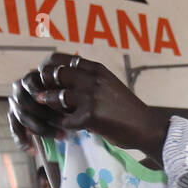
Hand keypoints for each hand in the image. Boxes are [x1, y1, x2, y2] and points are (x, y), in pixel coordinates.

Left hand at [9, 53, 169, 155]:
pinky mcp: (90, 116)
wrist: (146, 128)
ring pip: (56, 96)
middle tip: (42, 98)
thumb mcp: (109, 85)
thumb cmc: (127, 109)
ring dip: (49, 106)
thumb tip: (63, 79)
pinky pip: (64, 120)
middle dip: (43, 86)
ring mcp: (91, 97)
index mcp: (96, 68)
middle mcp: (93, 78)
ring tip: (49, 113)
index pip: (59, 59)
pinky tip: (64, 129)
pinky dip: (60, 125)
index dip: (46, 69)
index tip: (45, 81)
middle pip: (53, 74)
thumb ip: (90, 80)